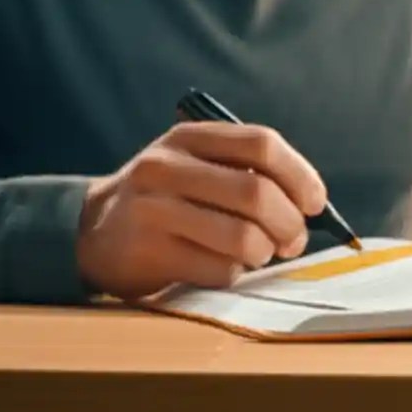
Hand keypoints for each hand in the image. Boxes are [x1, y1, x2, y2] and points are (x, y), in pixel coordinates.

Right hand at [75, 122, 327, 298]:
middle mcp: (167, 166)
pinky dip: (233, 274)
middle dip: (289, 223)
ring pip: (241, 237)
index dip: (300, 175)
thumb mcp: (198, 166)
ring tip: (259, 254)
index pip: (262, 144)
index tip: (316, 203)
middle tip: (293, 240)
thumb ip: (248, 173)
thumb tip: (312, 207)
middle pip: (256, 193)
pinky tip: (221, 267)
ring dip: (263, 252)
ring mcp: (154, 209)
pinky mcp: (149, 252)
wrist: (95, 232)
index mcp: (190, 137)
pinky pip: (218, 270)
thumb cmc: (168, 198)